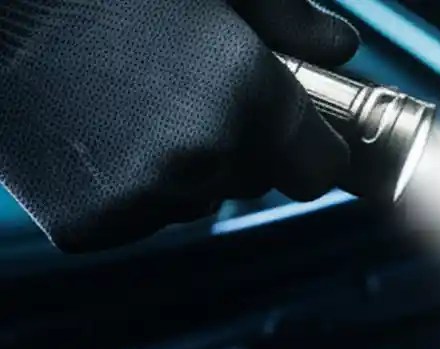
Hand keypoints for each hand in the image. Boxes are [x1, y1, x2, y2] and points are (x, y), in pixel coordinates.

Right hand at [0, 0, 359, 251]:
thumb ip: (288, 17)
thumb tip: (340, 47)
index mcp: (247, 97)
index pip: (320, 168)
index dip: (305, 143)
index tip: (285, 125)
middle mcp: (203, 159)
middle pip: (256, 181)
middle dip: (237, 145)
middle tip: (178, 91)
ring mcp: (143, 200)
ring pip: (196, 201)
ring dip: (180, 168)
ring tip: (125, 105)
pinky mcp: (90, 227)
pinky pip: (138, 218)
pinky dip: (124, 188)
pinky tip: (93, 134)